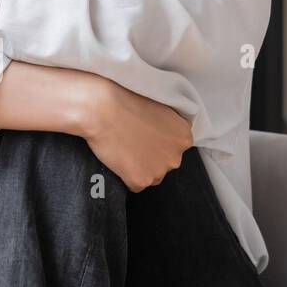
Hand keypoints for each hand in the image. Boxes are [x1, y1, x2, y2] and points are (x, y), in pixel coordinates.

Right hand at [74, 74, 193, 191]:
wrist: (102, 109)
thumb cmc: (127, 101)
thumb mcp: (161, 107)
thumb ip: (170, 126)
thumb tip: (164, 136)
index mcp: (184, 137)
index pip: (174, 148)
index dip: (157, 143)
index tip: (144, 136)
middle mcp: (176, 156)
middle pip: (164, 164)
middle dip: (151, 157)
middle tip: (132, 142)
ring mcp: (159, 170)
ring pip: (151, 176)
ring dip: (140, 168)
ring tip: (124, 151)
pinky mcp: (140, 180)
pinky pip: (135, 185)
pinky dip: (126, 176)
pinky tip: (118, 160)